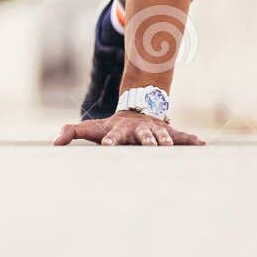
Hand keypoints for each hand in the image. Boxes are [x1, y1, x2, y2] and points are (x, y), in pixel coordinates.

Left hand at [53, 110, 204, 146]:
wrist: (135, 110)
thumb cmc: (109, 126)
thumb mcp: (90, 128)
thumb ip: (71, 132)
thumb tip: (54, 143)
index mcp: (118, 131)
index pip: (112, 136)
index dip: (109, 140)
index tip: (107, 145)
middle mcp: (137, 131)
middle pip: (141, 137)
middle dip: (145, 141)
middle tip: (149, 146)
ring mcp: (153, 131)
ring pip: (161, 137)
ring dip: (166, 142)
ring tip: (170, 146)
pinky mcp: (167, 132)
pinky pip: (180, 136)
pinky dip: (190, 139)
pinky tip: (202, 144)